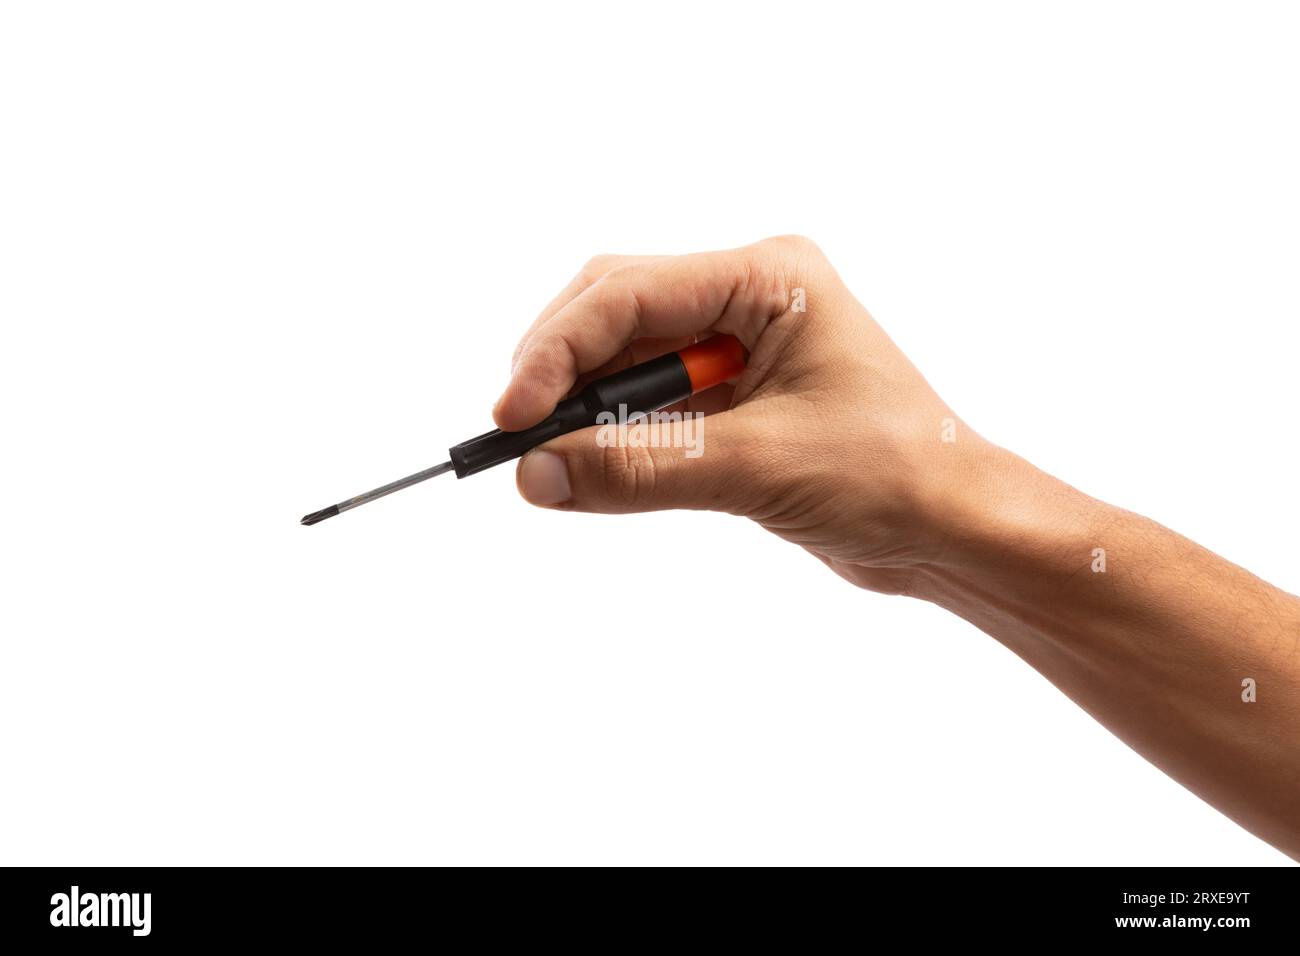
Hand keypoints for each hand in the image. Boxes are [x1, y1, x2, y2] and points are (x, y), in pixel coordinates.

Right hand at [494, 236, 993, 594]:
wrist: (951, 529)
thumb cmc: (892, 477)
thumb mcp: (758, 468)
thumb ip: (641, 469)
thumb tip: (539, 474)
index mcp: (768, 279)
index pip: (630, 293)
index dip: (559, 350)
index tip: (513, 415)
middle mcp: (747, 299)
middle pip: (614, 311)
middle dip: (560, 369)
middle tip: (518, 435)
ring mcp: (736, 347)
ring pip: (623, 359)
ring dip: (582, 407)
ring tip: (549, 461)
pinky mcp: (729, 398)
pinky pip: (645, 405)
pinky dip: (611, 435)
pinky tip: (591, 467)